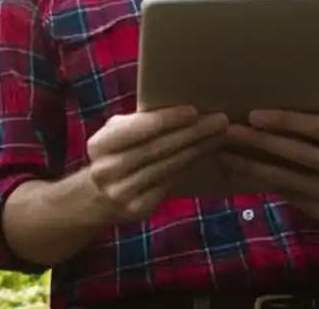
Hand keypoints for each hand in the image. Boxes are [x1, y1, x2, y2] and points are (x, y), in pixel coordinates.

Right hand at [85, 106, 228, 222]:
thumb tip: (182, 108)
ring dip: (197, 149)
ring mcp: (122, 192)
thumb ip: (138, 123)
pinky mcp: (138, 209)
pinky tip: (205, 155)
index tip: (194, 111)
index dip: (166, 120)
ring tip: (218, 136)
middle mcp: (107, 170)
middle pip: (157, 148)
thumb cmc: (117, 153)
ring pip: (168, 167)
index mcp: (100, 144)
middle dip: (191, 133)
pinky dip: (190, 167)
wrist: (99, 197)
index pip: (137, 129)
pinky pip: (170, 183)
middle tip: (220, 121)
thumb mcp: (116, 135)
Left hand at [219, 103, 318, 227]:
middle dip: (260, 141)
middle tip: (230, 130)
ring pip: (284, 178)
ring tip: (224, 153)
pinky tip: (236, 172)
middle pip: (297, 152)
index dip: (286, 120)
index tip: (254, 115)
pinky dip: (257, 182)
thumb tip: (312, 89)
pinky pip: (283, 194)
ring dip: (250, 165)